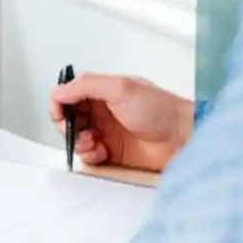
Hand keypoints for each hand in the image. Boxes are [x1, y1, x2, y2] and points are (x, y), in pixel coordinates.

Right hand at [50, 73, 192, 172]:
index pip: (68, 94)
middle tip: (79, 130)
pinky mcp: (113, 153)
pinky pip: (89, 157)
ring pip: (76, 139)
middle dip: (67, 126)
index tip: (60, 115)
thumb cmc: (160, 110)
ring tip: (93, 142)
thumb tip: (60, 91)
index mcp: (102, 91)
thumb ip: (86, 85)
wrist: (182, 138)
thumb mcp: (120, 87)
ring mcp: (107, 133)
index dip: (60, 104)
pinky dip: (90, 156)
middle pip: (68, 118)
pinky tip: (101, 152)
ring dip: (79, 142)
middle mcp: (102, 111)